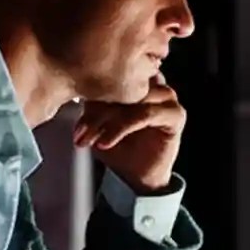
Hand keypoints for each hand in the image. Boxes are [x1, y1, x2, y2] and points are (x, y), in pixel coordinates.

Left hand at [73, 74, 185, 193]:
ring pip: (133, 98)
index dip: (88, 93)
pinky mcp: (175, 115)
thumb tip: (76, 90)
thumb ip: (93, 102)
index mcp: (137, 78)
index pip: (110, 75)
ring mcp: (167, 97)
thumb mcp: (98, 121)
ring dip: (108, 119)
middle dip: (96, 110)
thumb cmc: (118, 145)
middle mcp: (154, 83)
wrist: (138, 175)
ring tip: (92, 137)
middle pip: (121, 84)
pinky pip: (145, 114)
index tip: (73, 118)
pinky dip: (122, 128)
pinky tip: (106, 143)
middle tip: (80, 131)